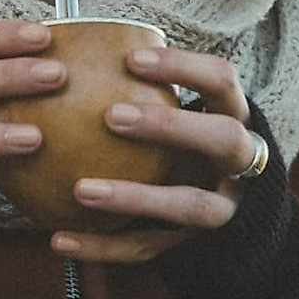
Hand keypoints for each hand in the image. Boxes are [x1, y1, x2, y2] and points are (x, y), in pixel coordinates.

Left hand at [51, 46, 262, 264]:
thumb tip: (62, 50)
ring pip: (188, 206)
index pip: (222, 81)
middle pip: (224, 140)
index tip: (131, 59)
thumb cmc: (187, 140)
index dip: (183, 67)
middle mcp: (238, 162)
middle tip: (111, 117)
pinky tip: (60, 239)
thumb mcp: (182, 110)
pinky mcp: (194, 244)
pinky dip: (104, 247)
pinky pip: (150, 248)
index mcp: (233, 116)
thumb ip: (142, 87)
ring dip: (134, 197)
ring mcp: (222, 207)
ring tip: (81, 190)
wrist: (233, 212)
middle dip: (172, 127)